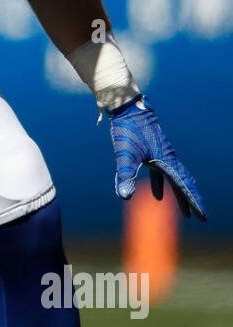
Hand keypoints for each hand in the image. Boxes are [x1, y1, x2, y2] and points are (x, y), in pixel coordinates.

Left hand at [108, 97, 205, 220]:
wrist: (128, 109)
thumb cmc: (128, 130)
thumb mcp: (124, 153)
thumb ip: (125, 174)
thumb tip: (125, 196)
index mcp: (166, 161)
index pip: (183, 185)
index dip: (193, 201)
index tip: (202, 216)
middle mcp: (168, 159)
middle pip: (184, 184)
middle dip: (191, 201)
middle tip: (200, 218)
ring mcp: (162, 155)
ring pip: (174, 180)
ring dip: (179, 196)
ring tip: (185, 214)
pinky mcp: (153, 153)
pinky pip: (161, 174)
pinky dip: (161, 185)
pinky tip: (158, 197)